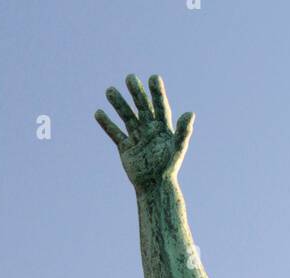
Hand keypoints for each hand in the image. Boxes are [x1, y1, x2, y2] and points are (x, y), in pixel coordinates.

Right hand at [95, 75, 193, 190]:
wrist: (155, 187)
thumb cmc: (169, 168)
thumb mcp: (178, 148)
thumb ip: (184, 131)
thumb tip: (190, 113)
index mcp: (163, 128)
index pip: (160, 106)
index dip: (157, 92)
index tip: (154, 78)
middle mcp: (149, 129)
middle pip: (141, 107)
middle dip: (136, 93)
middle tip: (130, 78)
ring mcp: (137, 137)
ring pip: (126, 117)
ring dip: (119, 104)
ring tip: (110, 90)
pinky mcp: (126, 147)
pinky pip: (115, 133)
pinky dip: (107, 124)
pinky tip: (99, 113)